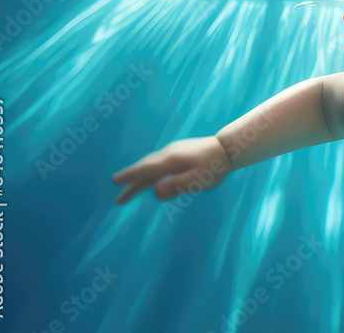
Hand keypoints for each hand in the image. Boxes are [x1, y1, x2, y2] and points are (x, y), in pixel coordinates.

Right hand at [112, 136, 231, 203]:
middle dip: (130, 181)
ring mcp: (173, 152)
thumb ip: (177, 186)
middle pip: (145, 168)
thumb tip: (155, 192)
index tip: (115, 181)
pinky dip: (149, 174)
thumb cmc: (214, 166)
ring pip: (151, 167)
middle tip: (117, 195)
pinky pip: (159, 165)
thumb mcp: (198, 180)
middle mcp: (168, 154)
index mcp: (171, 161)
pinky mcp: (179, 153)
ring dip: (138, 179)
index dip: (130, 176)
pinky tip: (148, 181)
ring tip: (127, 193)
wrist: (228, 148)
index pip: (146, 170)